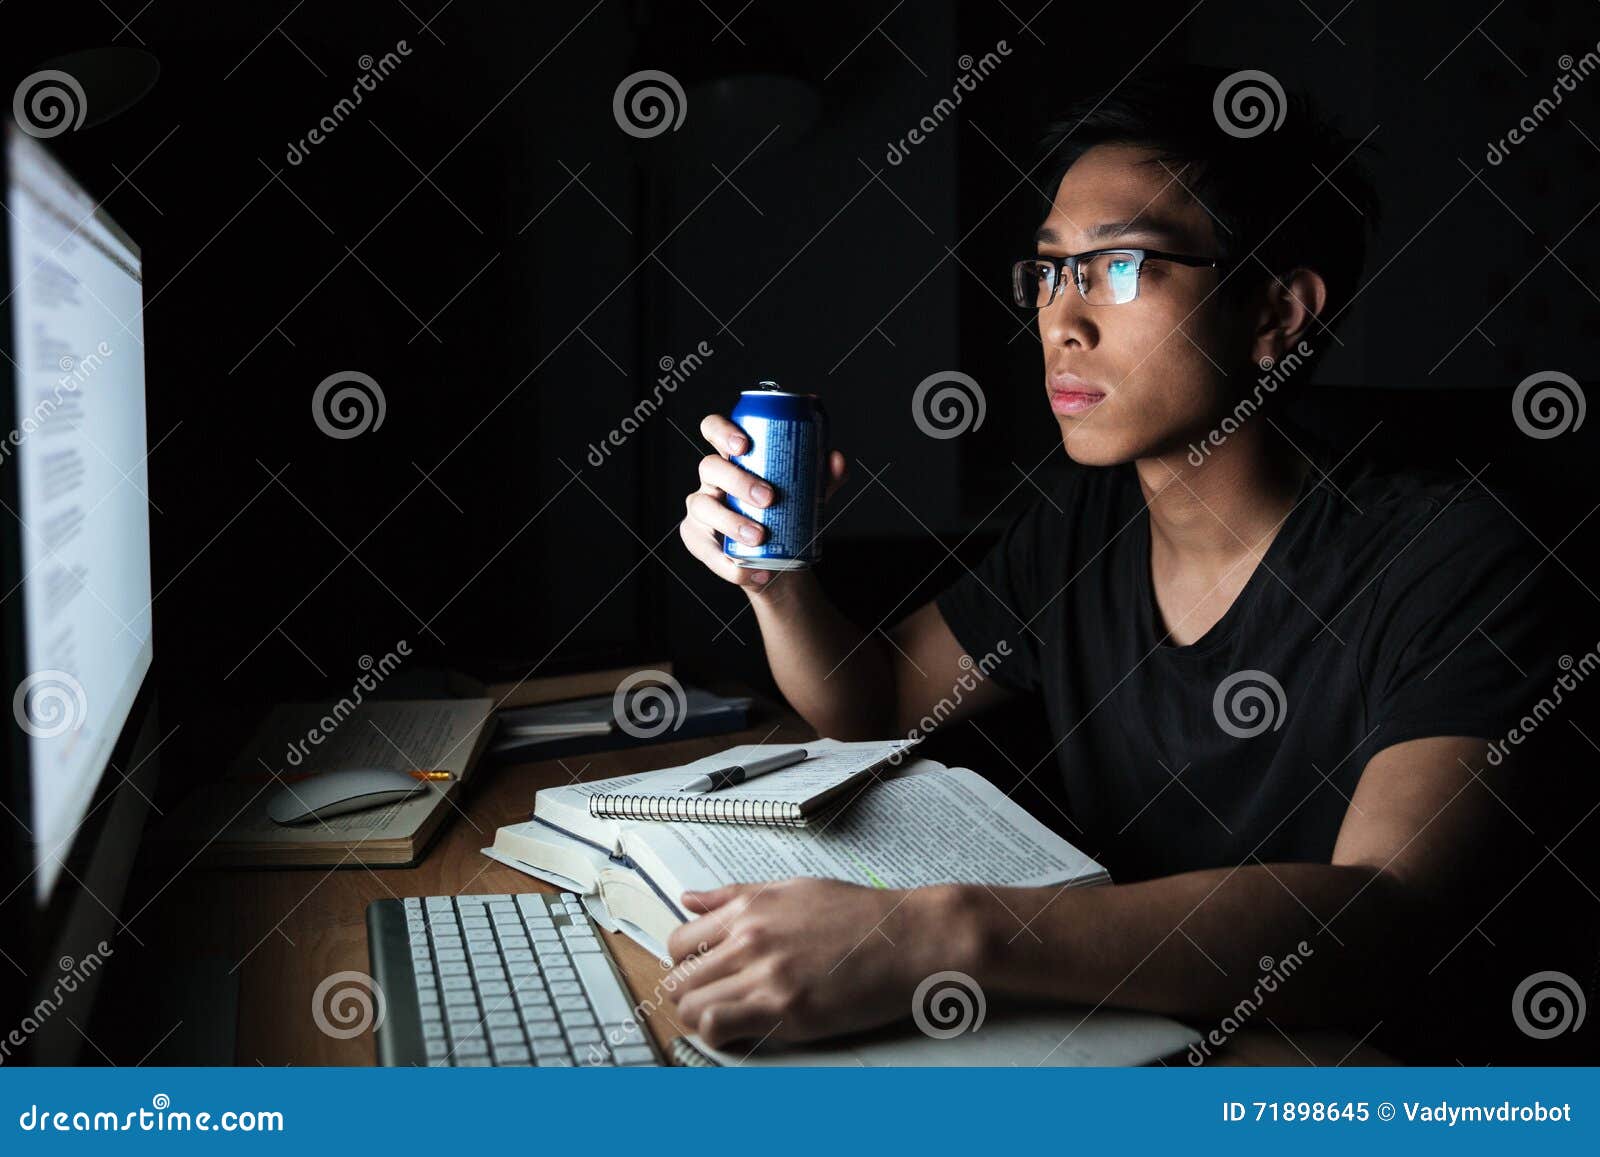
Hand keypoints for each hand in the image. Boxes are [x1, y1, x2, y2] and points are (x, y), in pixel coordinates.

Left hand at [665, 878, 956, 1048]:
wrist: (908, 938)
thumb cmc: (860, 916)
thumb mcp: (792, 888)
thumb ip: (735, 895)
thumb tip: (689, 898)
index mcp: (748, 907)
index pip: (678, 942)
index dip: (685, 966)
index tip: (702, 977)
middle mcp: (749, 937)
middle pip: (679, 979)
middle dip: (690, 997)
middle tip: (715, 1005)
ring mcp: (765, 973)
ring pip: (690, 1006)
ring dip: (701, 1019)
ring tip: (728, 1021)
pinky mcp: (785, 1007)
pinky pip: (718, 1026)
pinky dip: (718, 1036)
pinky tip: (741, 1033)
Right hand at [679, 413, 847, 591]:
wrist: (780, 560)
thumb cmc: (789, 514)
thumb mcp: (809, 495)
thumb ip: (824, 477)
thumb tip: (836, 460)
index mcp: (733, 458)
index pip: (714, 429)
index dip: (722, 431)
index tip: (744, 446)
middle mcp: (712, 479)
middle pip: (710, 467)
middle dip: (738, 480)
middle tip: (769, 498)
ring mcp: (701, 509)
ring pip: (704, 507)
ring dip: (731, 522)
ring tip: (760, 537)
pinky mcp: (697, 540)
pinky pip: (707, 551)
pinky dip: (729, 564)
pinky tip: (754, 571)